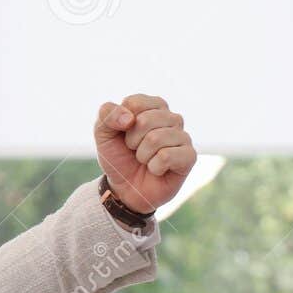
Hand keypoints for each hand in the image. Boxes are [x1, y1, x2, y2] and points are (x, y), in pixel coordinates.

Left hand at [93, 94, 195, 213]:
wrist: (126, 189)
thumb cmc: (118, 157)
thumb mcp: (103, 133)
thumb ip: (107, 114)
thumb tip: (129, 118)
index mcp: (152, 106)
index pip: (134, 103)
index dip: (122, 123)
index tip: (124, 134)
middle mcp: (171, 117)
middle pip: (145, 120)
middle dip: (132, 141)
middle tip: (135, 150)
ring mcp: (182, 136)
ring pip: (156, 138)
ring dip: (142, 155)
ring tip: (145, 160)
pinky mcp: (189, 156)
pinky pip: (167, 156)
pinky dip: (154, 167)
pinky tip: (157, 170)